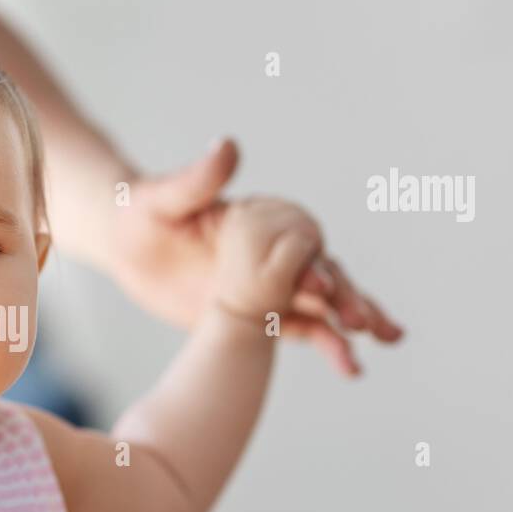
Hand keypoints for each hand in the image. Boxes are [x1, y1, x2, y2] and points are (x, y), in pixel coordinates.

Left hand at [110, 142, 401, 375]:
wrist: (127, 247)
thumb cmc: (141, 211)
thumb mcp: (162, 196)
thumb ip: (197, 179)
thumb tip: (226, 145)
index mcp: (262, 217)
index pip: (297, 238)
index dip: (309, 261)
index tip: (317, 286)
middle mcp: (277, 249)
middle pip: (322, 270)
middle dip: (345, 295)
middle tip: (362, 321)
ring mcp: (274, 282)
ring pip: (325, 302)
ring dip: (355, 319)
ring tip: (386, 338)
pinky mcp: (263, 313)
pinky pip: (303, 330)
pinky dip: (330, 345)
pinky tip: (353, 366)